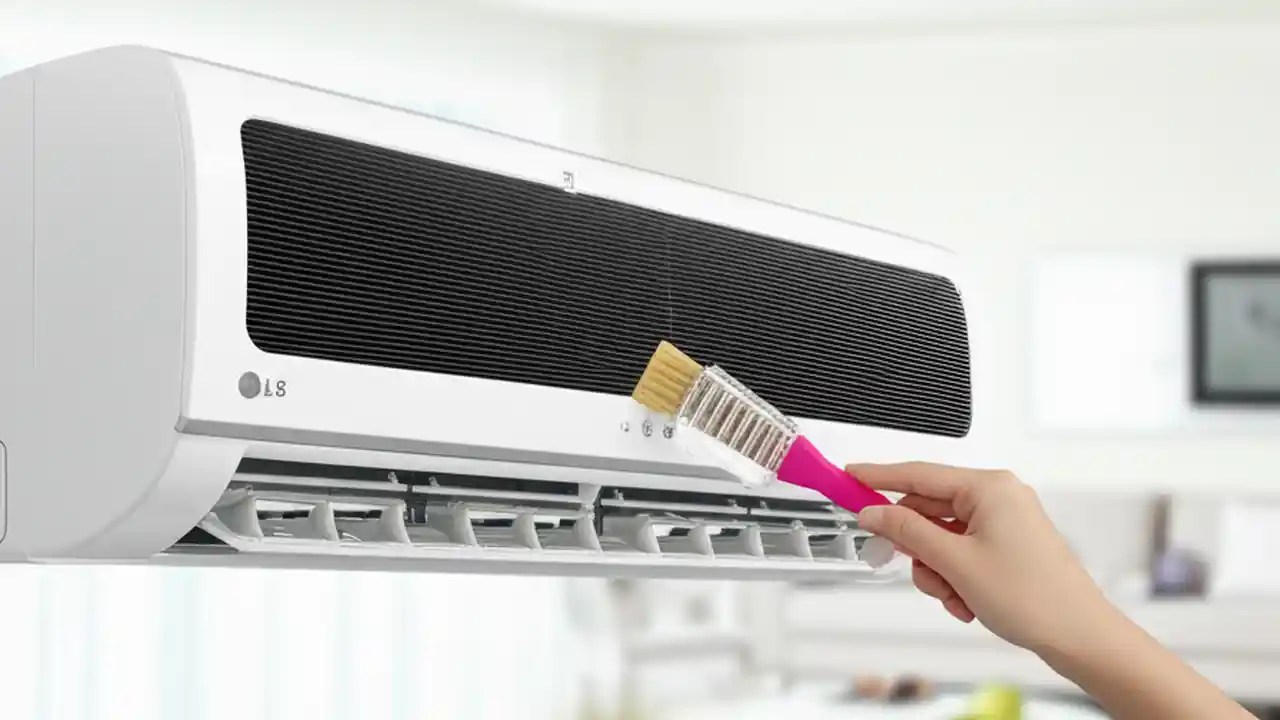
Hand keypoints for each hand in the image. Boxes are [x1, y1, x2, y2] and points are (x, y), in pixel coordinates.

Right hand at [847, 462, 1115, 654]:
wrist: (1079, 635)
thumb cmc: (1034, 597)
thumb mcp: (956, 563)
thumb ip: (907, 532)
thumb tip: (874, 513)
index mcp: (989, 488)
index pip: (918, 473)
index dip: (877, 477)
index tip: (849, 477)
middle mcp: (999, 497)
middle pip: (928, 509)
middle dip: (915, 546)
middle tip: (896, 562)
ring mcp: (1004, 521)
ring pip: (941, 536)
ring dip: (936, 569)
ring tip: (953, 594)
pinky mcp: (1007, 544)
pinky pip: (960, 551)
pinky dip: (954, 577)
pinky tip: (966, 601)